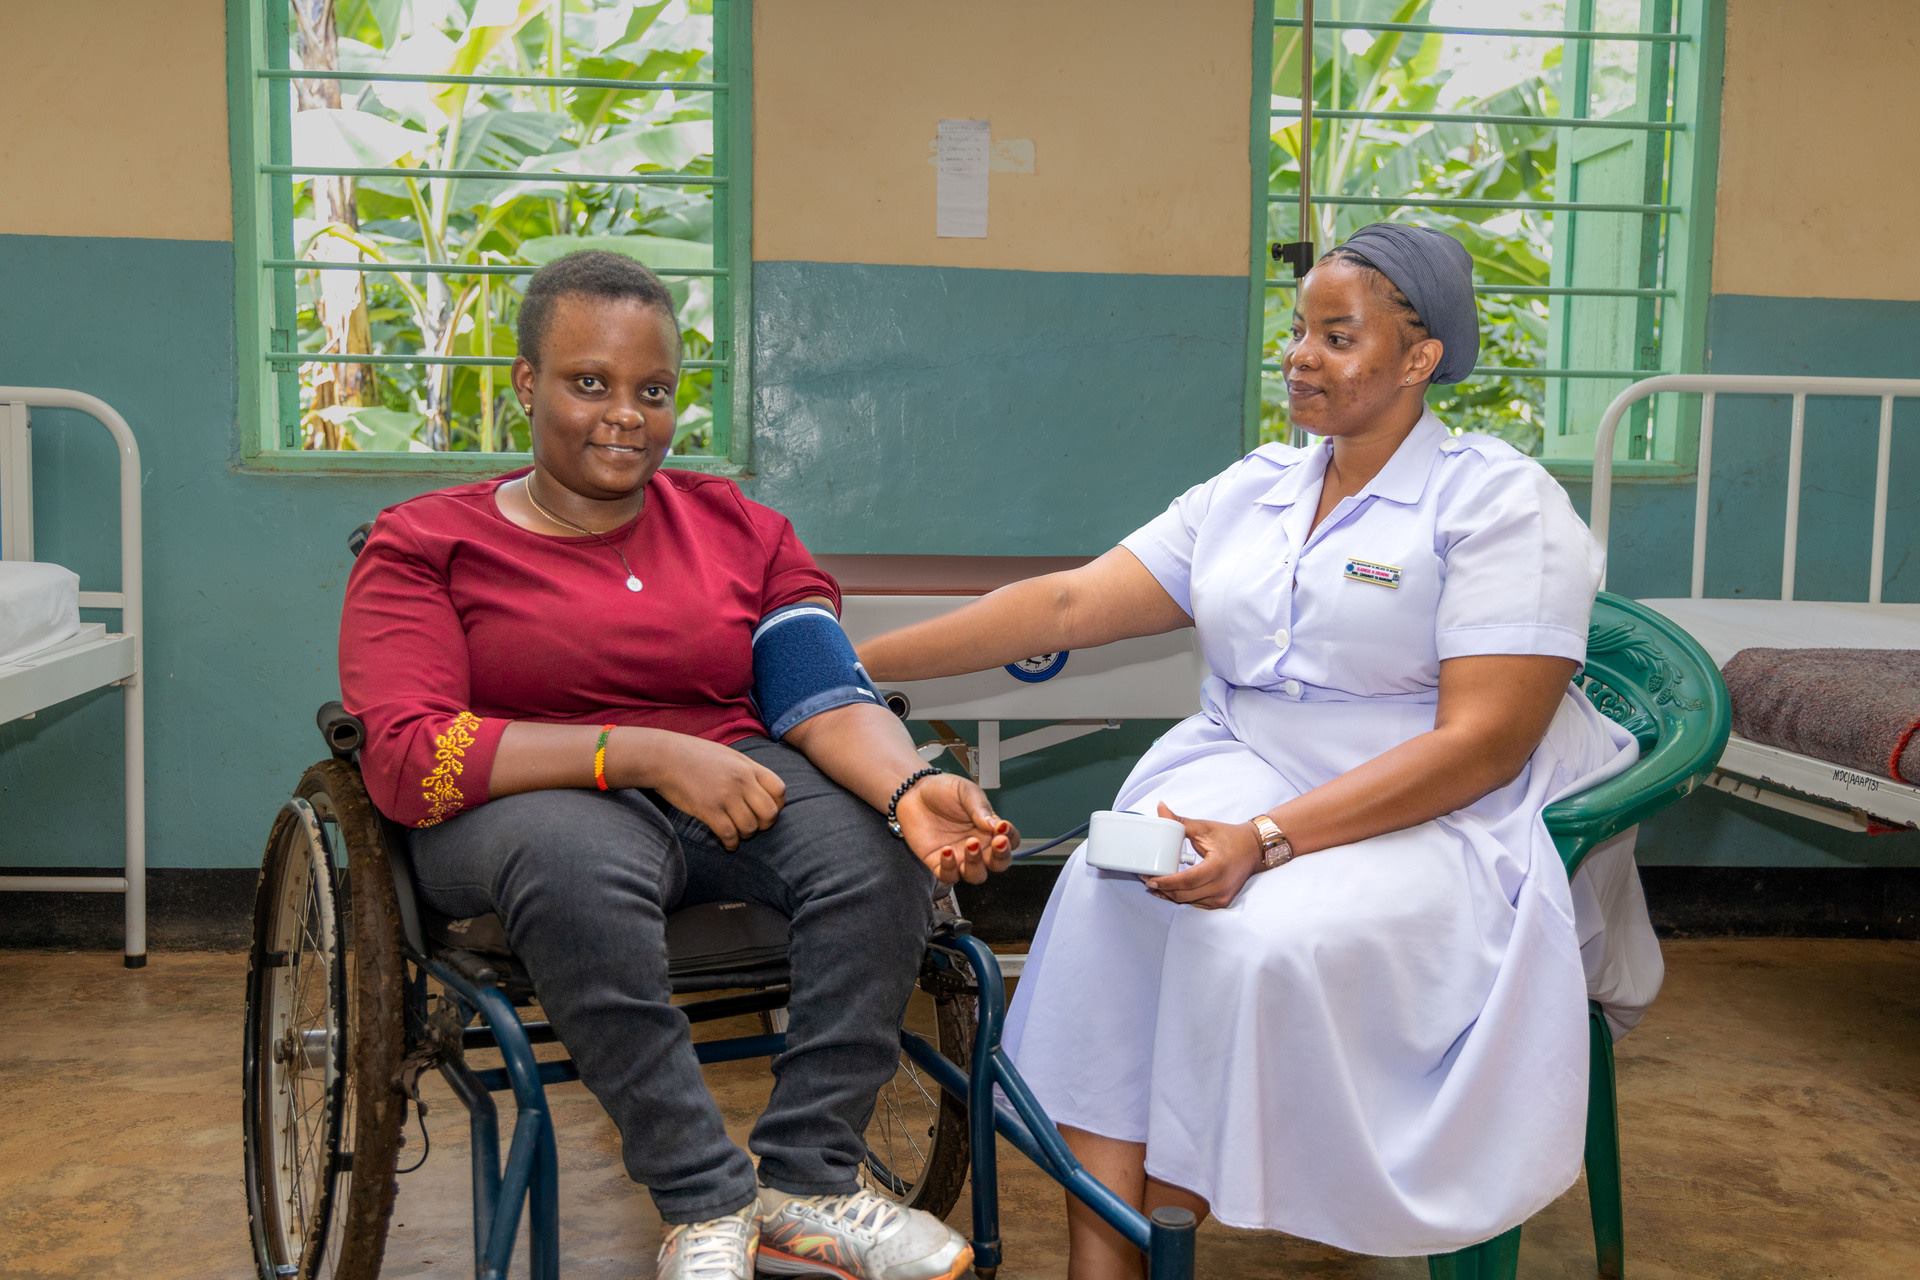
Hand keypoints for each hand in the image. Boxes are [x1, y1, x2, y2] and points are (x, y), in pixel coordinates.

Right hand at [638, 734, 785, 850]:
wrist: (664, 756)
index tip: (766, 810)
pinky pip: (729, 835)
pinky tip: (727, 843)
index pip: (779, 790)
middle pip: (770, 813)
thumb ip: (747, 771)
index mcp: (748, 767)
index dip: (777, 805)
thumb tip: (763, 789)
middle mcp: (741, 781)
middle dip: (765, 824)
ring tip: (737, 833)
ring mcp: (725, 796)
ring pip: (750, 827)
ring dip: (745, 834)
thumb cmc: (695, 755)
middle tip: (754, 825)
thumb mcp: (728, 756)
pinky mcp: (708, 810)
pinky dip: (731, 844)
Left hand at [894, 775, 1016, 884]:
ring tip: (970, 844)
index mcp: (989, 829)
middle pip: (999, 864)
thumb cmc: (943, 791)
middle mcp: (978, 846)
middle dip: (1001, 857)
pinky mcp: (938, 863)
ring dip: (976, 864)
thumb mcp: (965, 792)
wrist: (914, 792)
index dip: (1011, 837)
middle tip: (998, 843)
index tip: (1003, 827)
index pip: (1010, 841)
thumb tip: (995, 824)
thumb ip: (980, 808)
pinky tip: (947, 850)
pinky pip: (949, 876)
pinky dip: (950, 868)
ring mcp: (959, 857)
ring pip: (976, 875)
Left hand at [1144, 802, 1261, 908]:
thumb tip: (1161, 809)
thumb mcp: (1204, 828)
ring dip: (1170, 895)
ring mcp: (1222, 897)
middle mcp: (1221, 886)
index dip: (1166, 882)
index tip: (1150, 879)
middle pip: (1184, 895)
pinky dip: (1183, 898)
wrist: (1254, 849)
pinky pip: (1197, 904)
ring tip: (1155, 884)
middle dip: (1163, 889)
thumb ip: (1179, 822)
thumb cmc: (1230, 837)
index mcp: (1217, 867)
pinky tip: (1171, 890)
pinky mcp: (1222, 901)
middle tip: (1147, 880)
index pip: (1187, 881)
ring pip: (1189, 902)